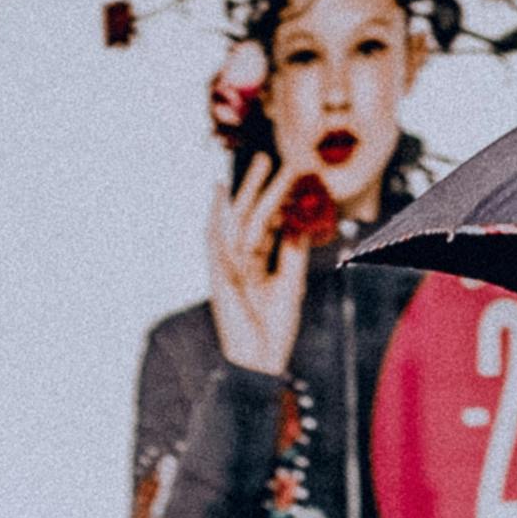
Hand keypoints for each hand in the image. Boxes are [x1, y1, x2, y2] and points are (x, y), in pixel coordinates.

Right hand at [209, 157, 310, 374]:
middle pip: (252, 215)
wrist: (260, 360)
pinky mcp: (217, 274)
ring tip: (260, 164)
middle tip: (275, 157)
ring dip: (247, 191)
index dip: (279, 200)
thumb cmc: (273, 328)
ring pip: (239, 220)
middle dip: (263, 186)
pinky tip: (221, 193)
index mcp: (258, 263)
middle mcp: (241, 260)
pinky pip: (215, 240)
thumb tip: (301, 223)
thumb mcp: (290, 284)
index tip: (294, 176)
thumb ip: (293, 255)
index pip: (268, 224)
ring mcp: (227, 266)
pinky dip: (217, 215)